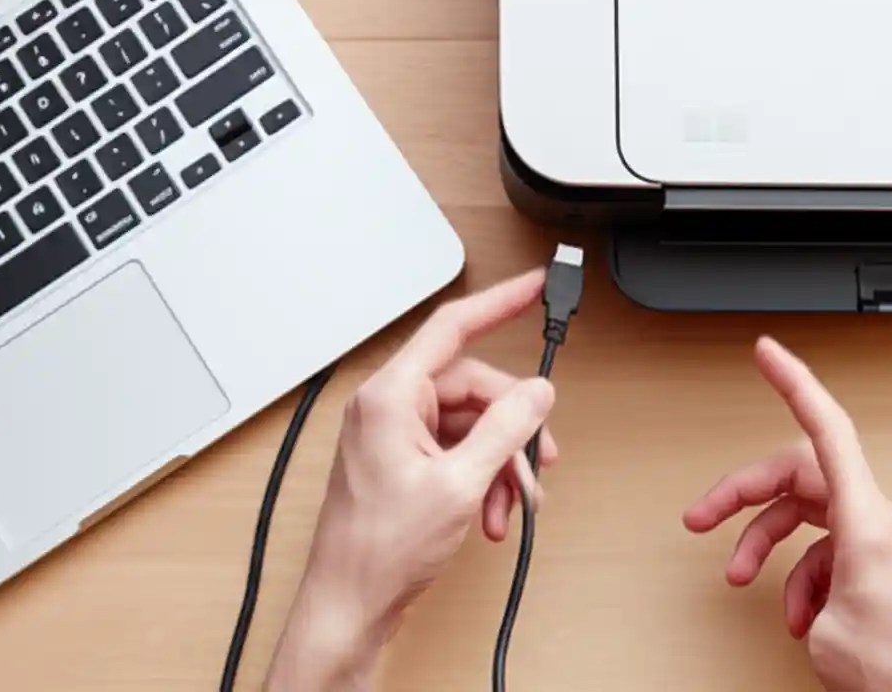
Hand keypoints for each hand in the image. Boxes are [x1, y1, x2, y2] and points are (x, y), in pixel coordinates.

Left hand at [266, 271, 558, 691]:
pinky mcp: (404, 463)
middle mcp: (390, 408)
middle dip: (513, 427)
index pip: (451, 327)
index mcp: (390, 397)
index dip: (499, 302)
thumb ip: (504, 429)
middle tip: (540, 459)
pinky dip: (485, 479)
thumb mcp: (459, 484)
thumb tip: (536, 392)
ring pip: (472, 425)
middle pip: (474, 389)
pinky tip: (493, 515)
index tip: (534, 286)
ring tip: (514, 504)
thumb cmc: (379, 550)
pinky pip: (459, 451)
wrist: (351, 605)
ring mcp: (396, 436)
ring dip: (502, 464)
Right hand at [684, 338, 891, 691]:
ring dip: (764, 543)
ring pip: (803, 514)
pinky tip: (795, 610)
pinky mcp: (874, 562)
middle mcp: (876, 522)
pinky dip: (795, 575)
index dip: (795, 384)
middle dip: (743, 494)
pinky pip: (821, 548)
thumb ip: (810, 582)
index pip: (828, 431)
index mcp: (868, 522)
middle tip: (703, 513)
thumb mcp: (829, 627)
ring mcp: (876, 541)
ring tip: (741, 575)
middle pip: (797, 476)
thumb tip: (803, 581)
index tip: (768, 353)